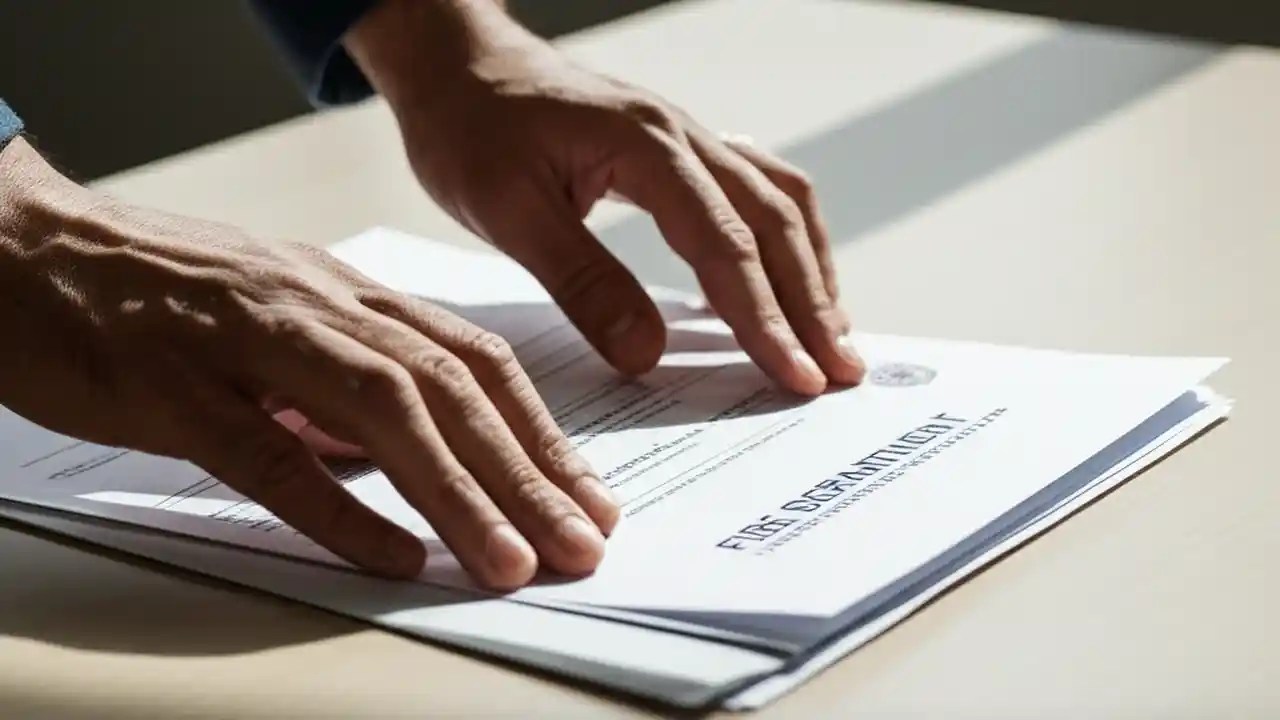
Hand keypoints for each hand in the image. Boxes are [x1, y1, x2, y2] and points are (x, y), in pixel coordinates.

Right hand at [0, 137, 616, 589]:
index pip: (474, 359)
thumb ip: (344, 376)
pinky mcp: (175, 385)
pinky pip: (268, 454)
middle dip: (527, 474)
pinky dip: (338, 508)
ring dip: (459, 493)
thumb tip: (408, 453)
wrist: (26, 246)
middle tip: (582, 545)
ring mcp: (247, 340)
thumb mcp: (276, 316)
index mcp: (346, 292)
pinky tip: (391, 557)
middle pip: (450, 390)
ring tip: (513, 561)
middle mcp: (316, 306)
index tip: (589, 495)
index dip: (541, 430)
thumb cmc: (159, 288)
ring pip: (381, 413)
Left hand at [345, 0, 864, 395]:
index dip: (766, 319)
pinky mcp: (678, 149)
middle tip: (842, 373)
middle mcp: (684, 136)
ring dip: (812, 270)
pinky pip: (758, 188)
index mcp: (646, 148)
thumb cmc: (471, 129)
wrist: (458, 64)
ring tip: (833, 335)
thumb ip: (583, 282)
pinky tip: (785, 279)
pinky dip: (785, 239)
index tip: (797, 378)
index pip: (726, 246)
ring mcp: (688, 137)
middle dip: (813, 304)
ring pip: (780, 200)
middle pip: (776, 222)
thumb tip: (648, 357)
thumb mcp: (508, 211)